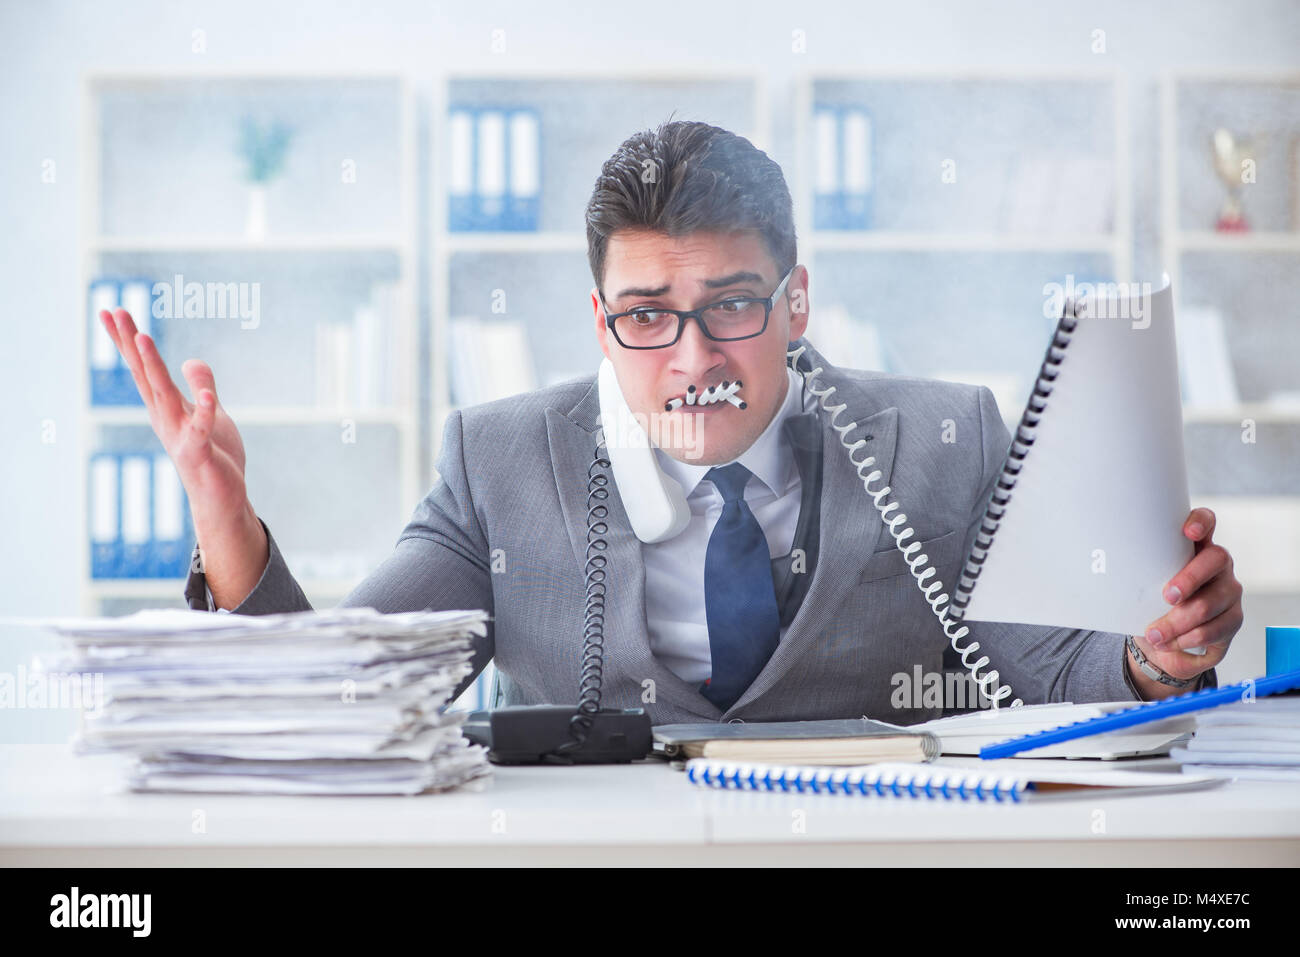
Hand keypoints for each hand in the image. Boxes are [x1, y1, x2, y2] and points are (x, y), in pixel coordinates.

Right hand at [98, 307, 251, 532]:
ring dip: (153, 367)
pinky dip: (204, 413)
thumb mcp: (212, 413)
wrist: (222, 498)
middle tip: (116, 311)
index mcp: (166, 407)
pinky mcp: (200, 453)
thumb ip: (202, 387)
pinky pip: (202, 430)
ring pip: (163, 396)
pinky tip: (210, 398)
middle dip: (131, 343)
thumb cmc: (214, 456)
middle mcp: (165, 418)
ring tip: (142, 338)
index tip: (110, 310)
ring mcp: (179, 435)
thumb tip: (190, 360)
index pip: (142, 368)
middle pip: (144, 374)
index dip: (127, 340)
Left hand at [1132, 507, 1242, 685]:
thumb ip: (1135, 572)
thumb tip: (1101, 567)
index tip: (1188, 531)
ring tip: (1155, 634)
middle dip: (1189, 579)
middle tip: (1166, 596)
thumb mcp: (1140, 586)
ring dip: (1179, 621)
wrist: (1162, 640)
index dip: (1201, 522)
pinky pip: (1215, 629)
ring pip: (1210, 602)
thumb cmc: (1149, 604)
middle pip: (1215, 560)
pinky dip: (1187, 639)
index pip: (1205, 522)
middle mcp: (1217, 565)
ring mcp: (1228, 591)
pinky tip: (1170, 643)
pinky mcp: (1233, 619)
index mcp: (1194, 548)